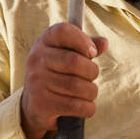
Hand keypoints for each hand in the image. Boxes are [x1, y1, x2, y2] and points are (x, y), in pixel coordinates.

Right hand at [20, 22, 108, 138]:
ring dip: (91, 91)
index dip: (83, 40)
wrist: (36, 105)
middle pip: (74, 61)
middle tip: (92, 76)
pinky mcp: (42, 104)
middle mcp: (36, 59)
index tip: (92, 52)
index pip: (63, 31)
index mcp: (44, 42)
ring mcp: (36, 82)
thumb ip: (87, 46)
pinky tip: (86, 106)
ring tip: (89, 92)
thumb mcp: (69, 54)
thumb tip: (104, 43)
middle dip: (92, 71)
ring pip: (77, 86)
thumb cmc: (58, 74)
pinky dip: (88, 107)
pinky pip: (75, 105)